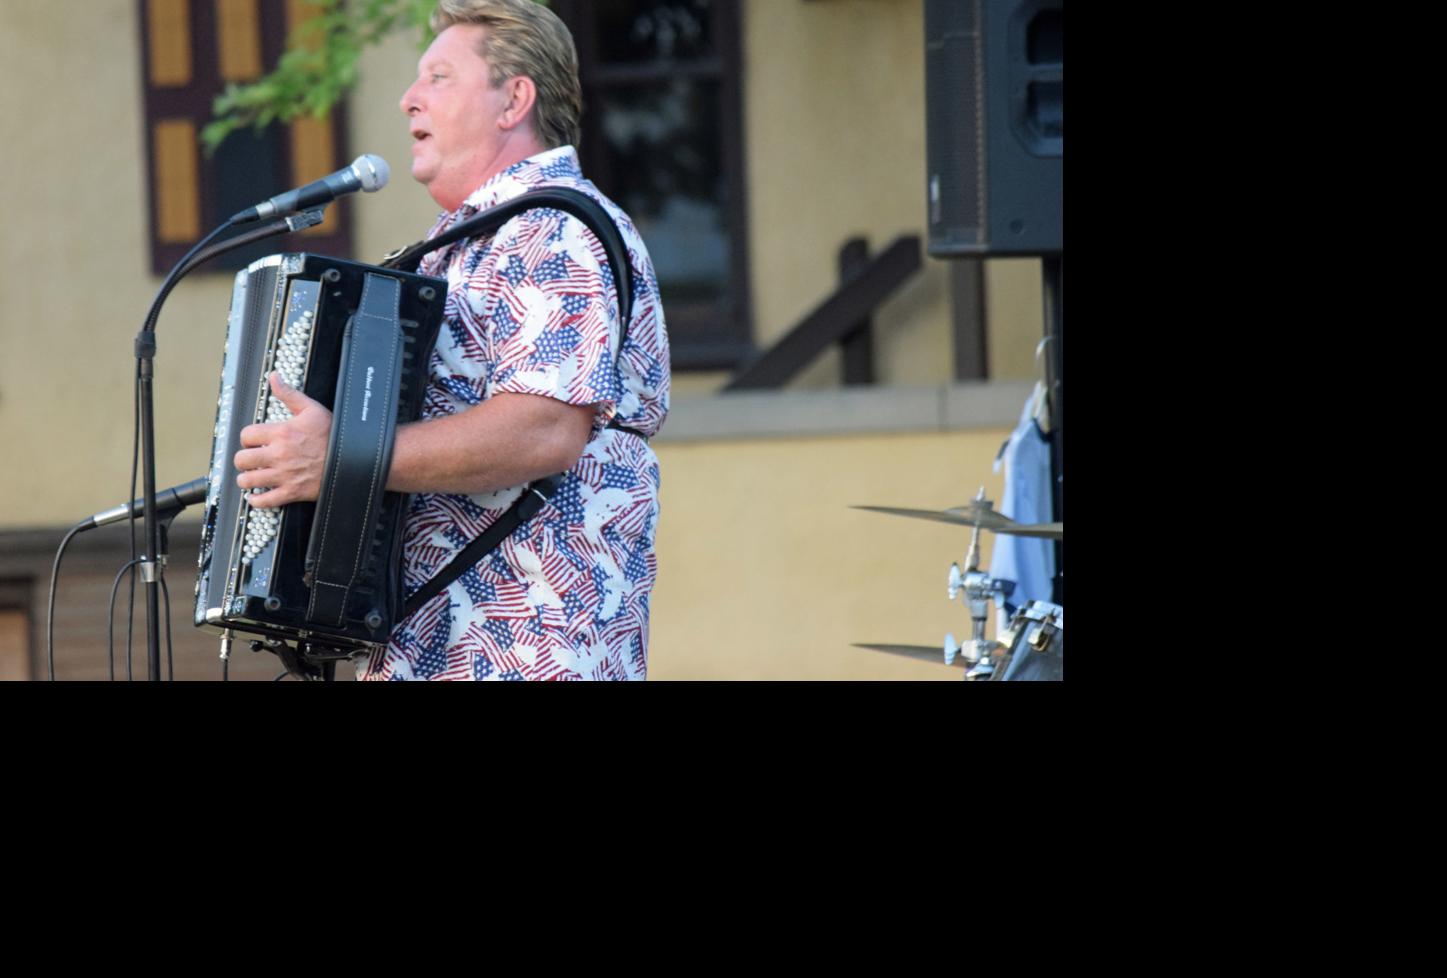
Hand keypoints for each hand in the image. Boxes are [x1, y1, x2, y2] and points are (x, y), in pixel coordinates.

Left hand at [234, 372, 331, 507]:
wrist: (355, 458)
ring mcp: (284, 475)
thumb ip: (289, 394)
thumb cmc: (334, 435)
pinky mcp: (292, 492)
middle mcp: (279, 455)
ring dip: (246, 479)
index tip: (252, 442)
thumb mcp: (312, 409)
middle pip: (242, 459)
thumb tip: (274, 378)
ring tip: (251, 477)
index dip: (247, 438)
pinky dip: (257, 500)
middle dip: (243, 459)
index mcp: (282, 433)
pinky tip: (257, 495)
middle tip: (249, 460)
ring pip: (248, 481)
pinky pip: (265, 501)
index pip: (247, 435)